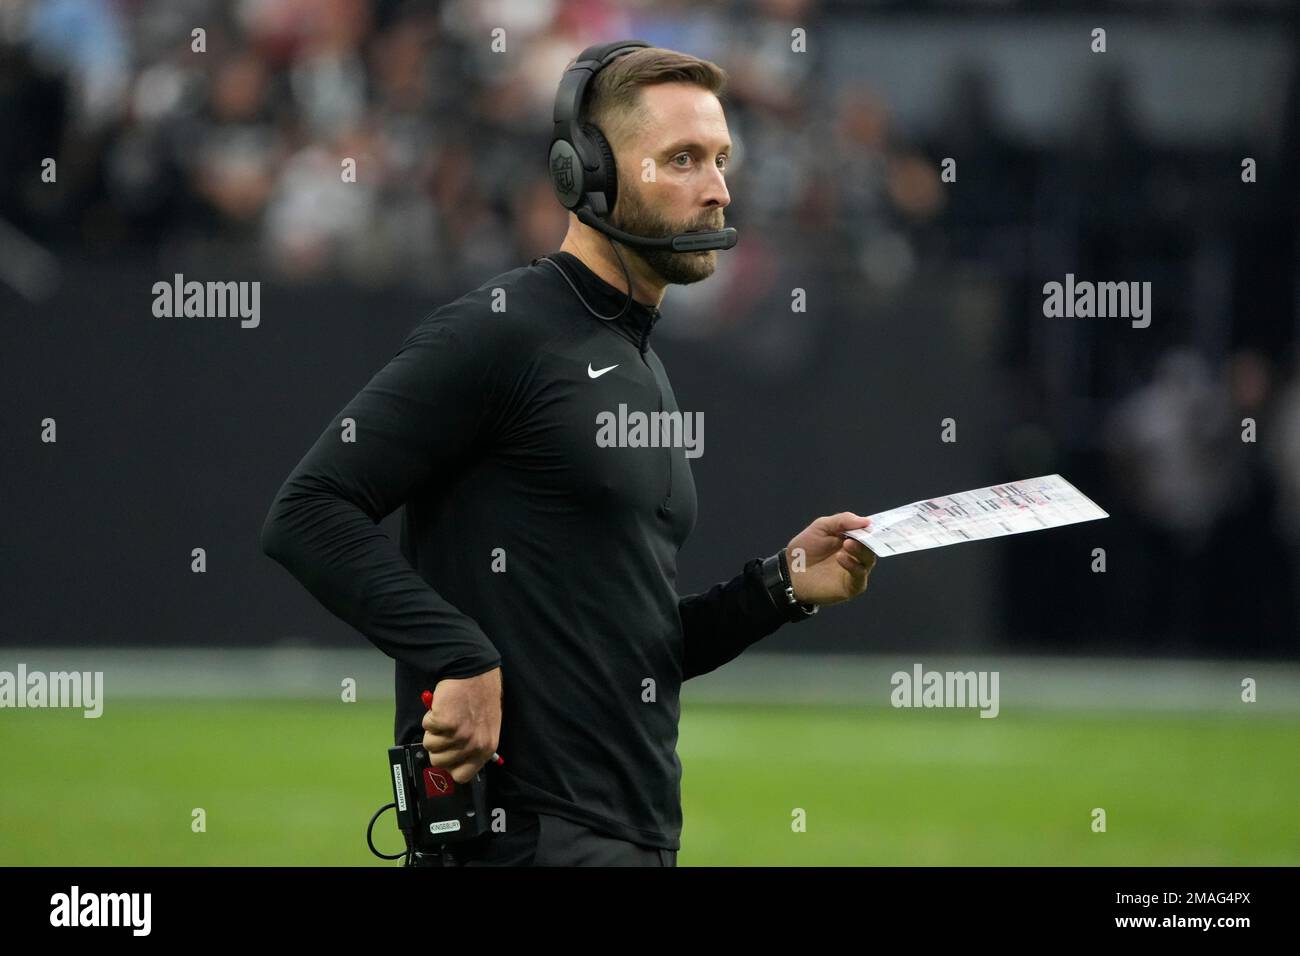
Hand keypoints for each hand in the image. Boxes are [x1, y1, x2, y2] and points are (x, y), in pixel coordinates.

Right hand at [422, 667, 501, 783]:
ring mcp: (459, 735)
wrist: (474, 670)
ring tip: (446, 714)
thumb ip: (473, 746)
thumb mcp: (486, 726)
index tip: (448, 754)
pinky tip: (443, 706)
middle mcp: (474, 745)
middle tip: (446, 729)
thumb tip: (455, 761)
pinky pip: (426, 727)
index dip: (450, 765)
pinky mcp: (444, 722)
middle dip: (438, 746)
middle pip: (440, 763)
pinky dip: (430, 716)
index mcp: (487, 748)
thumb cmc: (480, 695)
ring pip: (430, 746)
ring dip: (433, 730)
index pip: (462, 776)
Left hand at [785, 512, 876, 605]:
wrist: (791, 573)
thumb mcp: (821, 527)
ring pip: (868, 560)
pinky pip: (859, 576)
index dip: (869, 526)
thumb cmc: (805, 549)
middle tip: (857, 535)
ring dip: (860, 550)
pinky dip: (853, 566)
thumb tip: (867, 521)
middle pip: (871, 545)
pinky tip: (841, 558)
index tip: (868, 522)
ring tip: (847, 544)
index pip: (868, 531)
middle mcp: (857, 554)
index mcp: (851, 538)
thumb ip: (842, 520)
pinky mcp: (852, 586)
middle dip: (866, 538)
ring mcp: (855, 570)